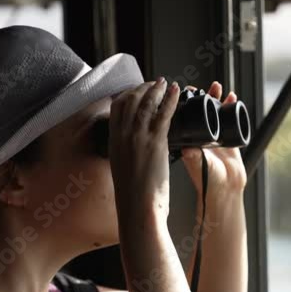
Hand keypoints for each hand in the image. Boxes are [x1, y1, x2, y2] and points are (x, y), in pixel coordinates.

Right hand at [108, 78, 180, 222]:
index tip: (138, 89)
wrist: (138, 208)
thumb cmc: (134, 196)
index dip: (128, 94)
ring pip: (146, 103)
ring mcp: (138, 137)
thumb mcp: (122, 169)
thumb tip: (135, 150)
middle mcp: (122, 135)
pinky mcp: (155, 142)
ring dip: (158, 89)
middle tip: (156, 83)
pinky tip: (177, 92)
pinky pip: (163, 113)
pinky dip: (170, 99)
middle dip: (144, 88)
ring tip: (167, 83)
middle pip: (130, 100)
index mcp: (113, 141)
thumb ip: (127, 154)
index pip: (117, 107)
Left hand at [181, 81, 247, 195]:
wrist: (226, 190)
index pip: (184, 115)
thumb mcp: (197, 165)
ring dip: (216, 98)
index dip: (183, 102)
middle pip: (199, 109)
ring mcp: (215, 135)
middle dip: (201, 96)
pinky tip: (232, 97)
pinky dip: (231, 106)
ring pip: (214, 111)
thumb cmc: (207, 180)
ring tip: (217, 87)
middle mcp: (200, 135)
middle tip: (202, 87)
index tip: (184, 92)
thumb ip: (193, 156)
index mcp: (188, 139)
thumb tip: (187, 148)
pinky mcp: (229, 138)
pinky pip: (230, 118)